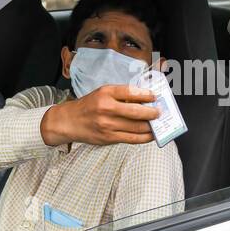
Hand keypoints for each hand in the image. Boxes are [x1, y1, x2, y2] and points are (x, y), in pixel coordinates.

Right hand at [40, 84, 157, 146]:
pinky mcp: (109, 138)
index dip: (146, 94)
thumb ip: (121, 95)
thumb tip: (144, 99)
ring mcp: (108, 125)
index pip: (131, 92)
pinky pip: (132, 139)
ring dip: (151, 126)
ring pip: (136, 127)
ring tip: (158, 123)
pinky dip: (145, 137)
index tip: (155, 96)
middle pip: (136, 111)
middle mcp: (106, 108)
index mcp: (106, 93)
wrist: (69, 122)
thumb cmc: (89, 106)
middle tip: (160, 112)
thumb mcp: (102, 93)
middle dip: (152, 112)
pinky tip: (151, 134)